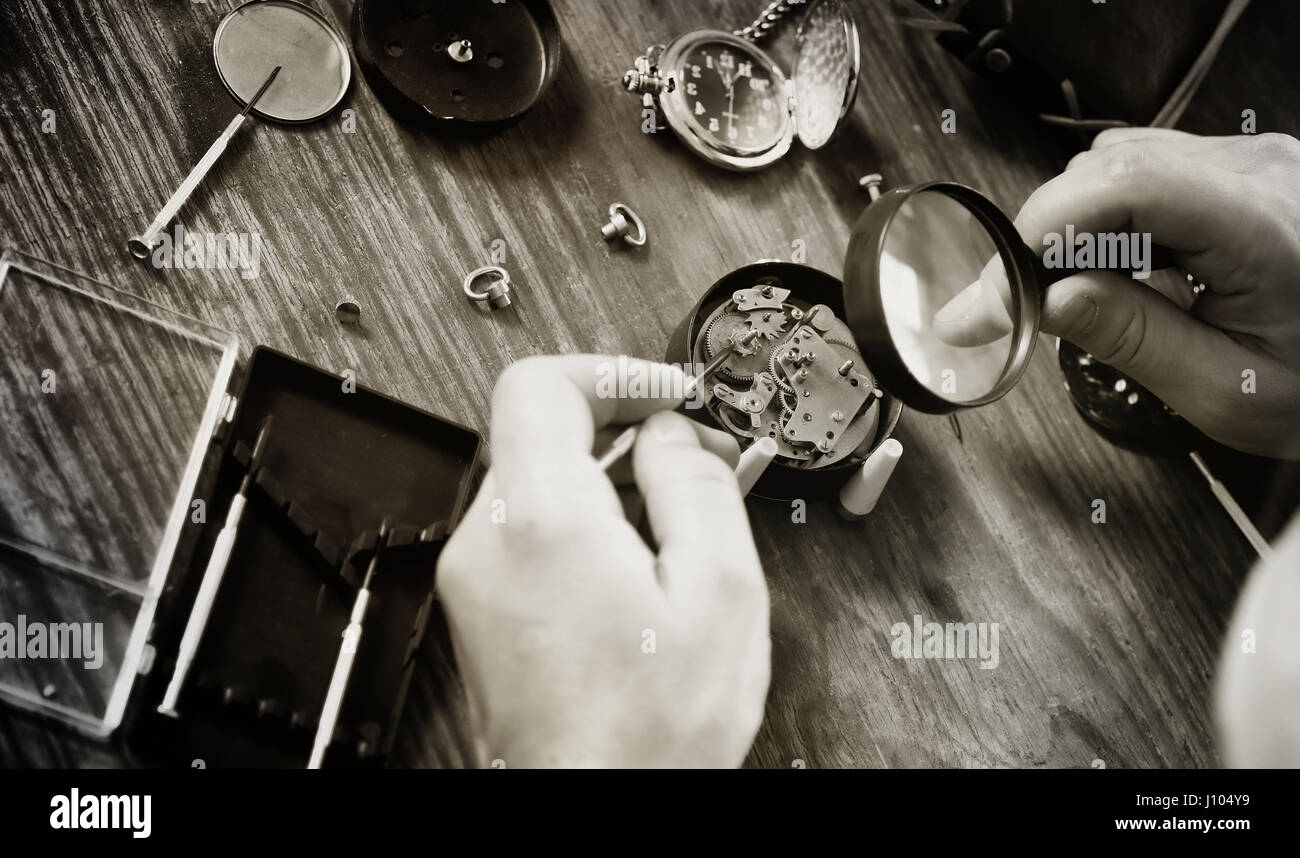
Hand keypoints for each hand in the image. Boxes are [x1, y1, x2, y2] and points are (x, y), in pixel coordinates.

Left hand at [435, 355, 769, 767]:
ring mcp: (476, 579)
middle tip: (697, 463)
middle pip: (543, 432)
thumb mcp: (720, 593)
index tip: (668, 396)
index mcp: (541, 521)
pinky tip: (643, 563)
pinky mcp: (483, 609)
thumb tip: (676, 433)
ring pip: (540, 482)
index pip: (541, 383)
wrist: (594, 811)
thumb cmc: (649, 735)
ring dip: (611, 481)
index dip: (614, 372)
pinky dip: (587, 523)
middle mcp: (488, 542)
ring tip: (681, 524)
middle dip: (626, 431)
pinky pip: (532, 531)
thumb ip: (698, 487)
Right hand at [936, 130, 1299, 457]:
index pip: (1126, 183)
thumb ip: (1132, 338)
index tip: (1000, 288)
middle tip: (1012, 308)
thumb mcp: (1226, 390)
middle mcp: (1257, 171)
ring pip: (1117, 165)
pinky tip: (1115, 272)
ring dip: (1075, 228)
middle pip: (1109, 170)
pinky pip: (1145, 174)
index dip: (1044, 225)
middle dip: (1046, 237)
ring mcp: (1250, 163)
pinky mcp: (1238, 172)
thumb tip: (1046, 299)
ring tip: (1072, 295)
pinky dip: (1107, 220)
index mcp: (1261, 223)